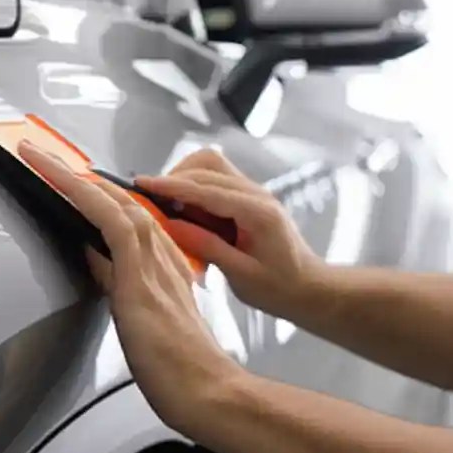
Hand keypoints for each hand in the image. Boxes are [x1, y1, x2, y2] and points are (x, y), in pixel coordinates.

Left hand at [18, 140, 242, 430]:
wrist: (206, 391)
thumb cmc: (178, 366)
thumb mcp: (138, 312)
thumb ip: (117, 278)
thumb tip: (91, 254)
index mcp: (163, 262)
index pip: (126, 215)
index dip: (94, 193)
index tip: (68, 177)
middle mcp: (161, 252)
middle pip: (118, 199)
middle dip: (77, 175)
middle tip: (43, 156)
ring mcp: (153, 260)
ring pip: (113, 201)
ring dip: (72, 175)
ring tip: (40, 157)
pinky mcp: (141, 273)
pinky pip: (110, 219)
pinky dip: (84, 195)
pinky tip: (61, 180)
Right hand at [136, 149, 328, 319]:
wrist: (311, 289)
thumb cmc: (280, 289)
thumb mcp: (242, 276)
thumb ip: (206, 247)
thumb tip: (168, 225)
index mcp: (256, 212)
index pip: (206, 189)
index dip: (171, 185)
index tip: (141, 184)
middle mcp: (256, 193)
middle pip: (208, 164)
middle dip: (174, 176)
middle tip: (151, 200)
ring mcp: (254, 191)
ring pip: (211, 165)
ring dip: (185, 178)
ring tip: (167, 204)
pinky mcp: (249, 197)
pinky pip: (216, 179)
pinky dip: (195, 186)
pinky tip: (184, 209)